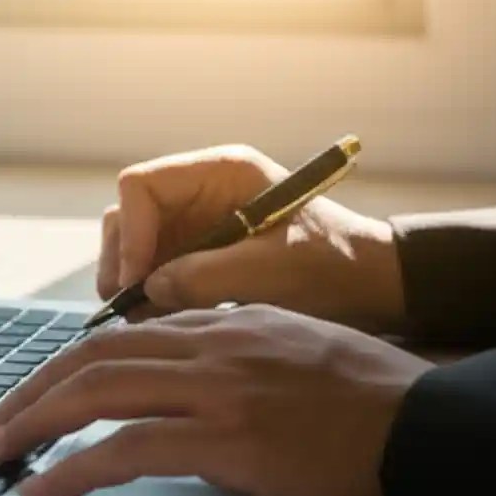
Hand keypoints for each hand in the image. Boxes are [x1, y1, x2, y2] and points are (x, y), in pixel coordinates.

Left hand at [0, 305, 433, 495]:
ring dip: (34, 421)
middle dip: (34, 386)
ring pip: (98, 390)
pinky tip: (45, 488)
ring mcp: (218, 387)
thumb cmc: (378, 404)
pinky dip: (74, 469)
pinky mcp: (227, 438)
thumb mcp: (303, 355)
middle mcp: (215, 343)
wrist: (433, 430)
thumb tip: (198, 388)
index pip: (131, 332)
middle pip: (97, 353)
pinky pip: (126, 449)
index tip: (46, 389)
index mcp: (232, 321)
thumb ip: (244, 359)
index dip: (77, 362)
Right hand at [99, 145, 404, 332]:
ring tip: (145, 320)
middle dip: (124, 261)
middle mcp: (199, 191)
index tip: (137, 282)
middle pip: (128, 216)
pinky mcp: (198, 255)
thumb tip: (147, 290)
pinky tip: (161, 322)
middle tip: (129, 308)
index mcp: (220, 173)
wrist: (372, 286)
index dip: (130, 233)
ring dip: (134, 283)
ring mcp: (196, 223)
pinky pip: (155, 270)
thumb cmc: (332, 266)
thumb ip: (205, 276)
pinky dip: (150, 297)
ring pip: (135, 245)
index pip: (140, 186)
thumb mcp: (271, 271)